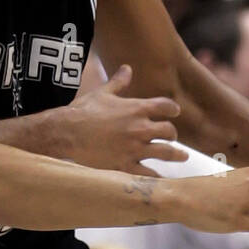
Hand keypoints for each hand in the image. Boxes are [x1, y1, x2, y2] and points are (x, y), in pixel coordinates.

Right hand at [61, 65, 188, 173]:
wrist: (67, 132)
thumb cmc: (83, 111)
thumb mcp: (102, 93)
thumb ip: (118, 82)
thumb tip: (127, 68)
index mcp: (137, 108)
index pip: (165, 106)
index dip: (173, 109)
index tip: (174, 112)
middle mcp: (140, 128)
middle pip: (169, 131)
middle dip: (172, 134)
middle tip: (171, 137)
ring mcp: (135, 148)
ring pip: (165, 152)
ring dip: (176, 155)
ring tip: (182, 157)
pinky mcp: (125, 165)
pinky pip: (148, 173)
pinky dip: (156, 177)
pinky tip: (161, 179)